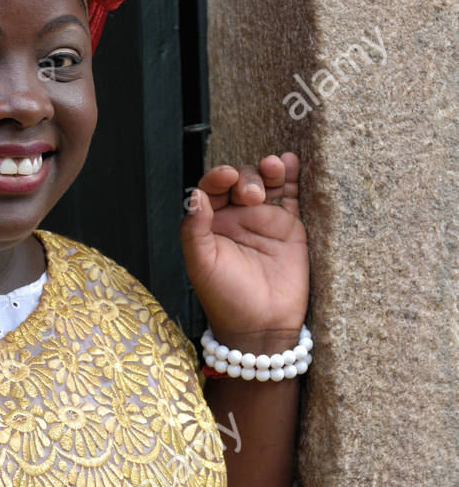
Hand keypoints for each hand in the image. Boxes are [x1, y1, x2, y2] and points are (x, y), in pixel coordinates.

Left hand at [180, 152, 308, 349]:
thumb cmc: (225, 298)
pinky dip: (292, 177)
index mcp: (211, 224)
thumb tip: (196, 195)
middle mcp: (236, 218)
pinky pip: (291, 196)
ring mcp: (264, 220)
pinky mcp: (289, 227)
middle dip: (246, 178)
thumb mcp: (201, 265)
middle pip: (239, 181)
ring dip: (267, 170)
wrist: (262, 326)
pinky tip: (291, 161)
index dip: (218, 177)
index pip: (212, 190)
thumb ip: (195, 230)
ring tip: (273, 166)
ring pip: (265, 183)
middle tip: (252, 196)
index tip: (226, 176)